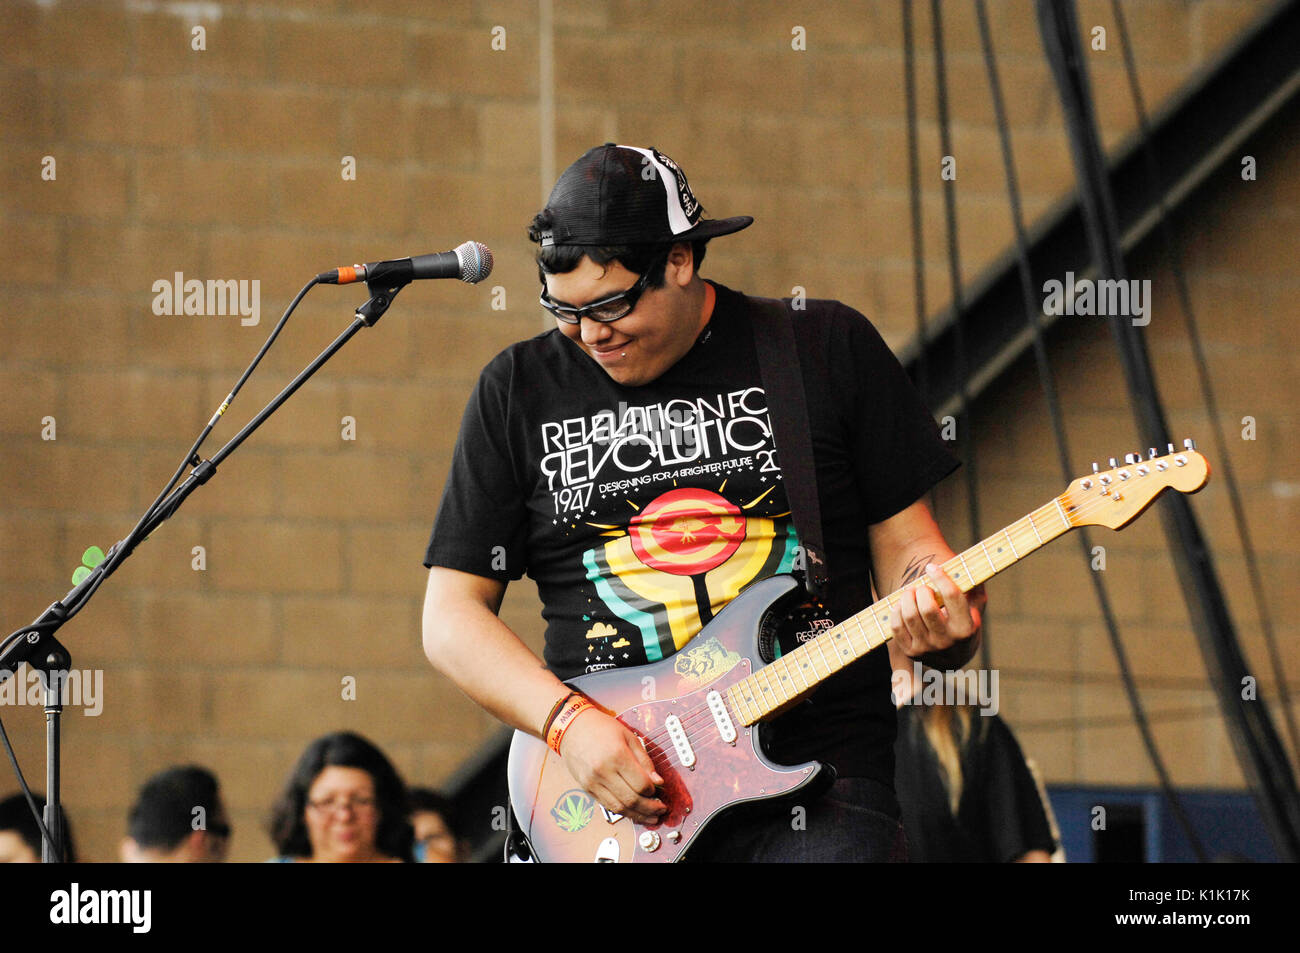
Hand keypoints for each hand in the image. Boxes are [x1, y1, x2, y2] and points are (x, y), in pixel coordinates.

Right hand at [558, 709, 666, 824]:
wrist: (572, 727)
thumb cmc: (600, 728)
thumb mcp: (629, 736)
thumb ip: (644, 760)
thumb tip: (657, 781)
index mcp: (617, 755)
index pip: (641, 784)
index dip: (653, 790)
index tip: (658, 789)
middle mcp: (603, 771)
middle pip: (631, 799)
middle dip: (650, 808)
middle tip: (661, 809)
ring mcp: (593, 782)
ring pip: (619, 807)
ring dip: (637, 815)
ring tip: (650, 816)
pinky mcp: (587, 788)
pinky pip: (607, 805)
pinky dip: (622, 811)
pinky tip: (633, 812)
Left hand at [889, 563, 983, 666]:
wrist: (955, 657)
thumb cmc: (965, 623)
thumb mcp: (976, 608)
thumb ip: (975, 588)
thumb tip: (969, 565)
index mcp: (965, 628)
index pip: (952, 597)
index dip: (940, 577)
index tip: (932, 568)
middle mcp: (946, 641)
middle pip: (927, 608)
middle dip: (922, 590)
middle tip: (922, 587)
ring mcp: (927, 648)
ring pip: (909, 616)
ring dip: (906, 598)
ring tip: (910, 593)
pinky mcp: (911, 652)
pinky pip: (896, 627)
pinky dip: (896, 611)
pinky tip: (901, 605)